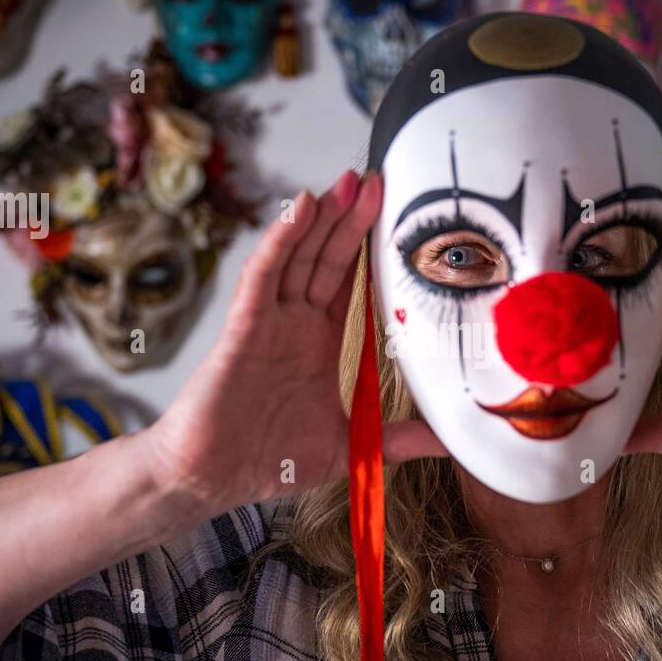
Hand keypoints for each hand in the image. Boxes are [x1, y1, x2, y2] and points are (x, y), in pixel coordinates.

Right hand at [149, 170, 443, 521]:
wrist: (211, 480)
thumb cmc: (267, 463)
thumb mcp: (351, 447)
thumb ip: (399, 439)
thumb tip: (450, 441)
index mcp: (318, 343)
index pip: (349, 283)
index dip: (370, 249)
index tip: (395, 216)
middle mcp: (294, 325)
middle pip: (327, 259)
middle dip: (350, 219)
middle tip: (376, 180)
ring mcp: (267, 322)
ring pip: (297, 257)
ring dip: (321, 218)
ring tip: (348, 182)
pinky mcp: (242, 329)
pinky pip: (263, 277)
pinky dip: (281, 241)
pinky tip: (301, 210)